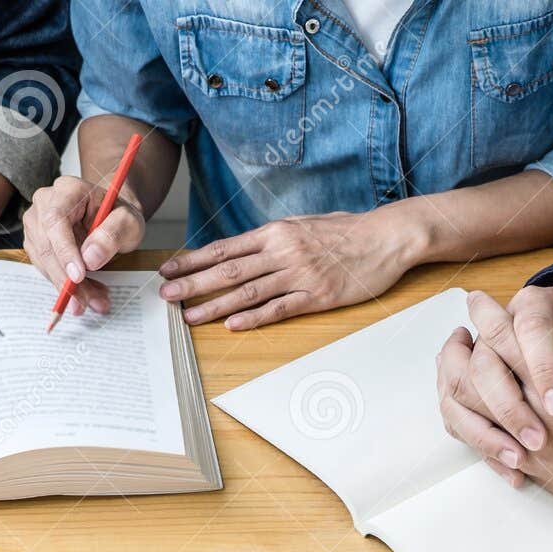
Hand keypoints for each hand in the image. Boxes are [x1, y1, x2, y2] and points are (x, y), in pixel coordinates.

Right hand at [22, 174, 145, 315]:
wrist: (112, 217)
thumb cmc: (119, 215)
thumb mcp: (129, 222)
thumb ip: (113, 234)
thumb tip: (90, 258)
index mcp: (68, 189)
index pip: (56, 220)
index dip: (64, 251)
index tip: (78, 277)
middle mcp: (45, 202)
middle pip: (47, 245)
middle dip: (67, 279)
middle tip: (88, 301)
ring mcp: (36, 222)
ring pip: (44, 261)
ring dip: (67, 287)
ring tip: (93, 300)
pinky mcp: (36, 242)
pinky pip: (45, 269)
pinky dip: (64, 285)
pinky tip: (85, 292)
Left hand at [157, 207, 422, 329]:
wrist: (386, 237)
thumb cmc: (345, 231)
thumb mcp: (303, 225)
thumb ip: (272, 239)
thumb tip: (242, 252)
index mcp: (276, 233)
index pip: (224, 248)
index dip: (193, 260)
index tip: (168, 269)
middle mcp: (282, 252)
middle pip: (228, 270)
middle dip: (193, 283)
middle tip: (166, 295)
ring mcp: (299, 274)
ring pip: (248, 291)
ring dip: (216, 305)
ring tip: (190, 317)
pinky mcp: (317, 295)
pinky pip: (280, 308)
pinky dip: (255, 317)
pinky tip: (233, 324)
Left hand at [437, 272, 552, 529]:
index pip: (506, 341)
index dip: (487, 316)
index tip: (477, 300)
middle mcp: (533, 417)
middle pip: (475, 377)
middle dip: (459, 350)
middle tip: (458, 331)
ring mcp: (526, 448)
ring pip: (469, 413)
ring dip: (454, 383)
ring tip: (455, 362)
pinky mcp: (529, 468)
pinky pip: (481, 445)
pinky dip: (466, 421)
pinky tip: (467, 403)